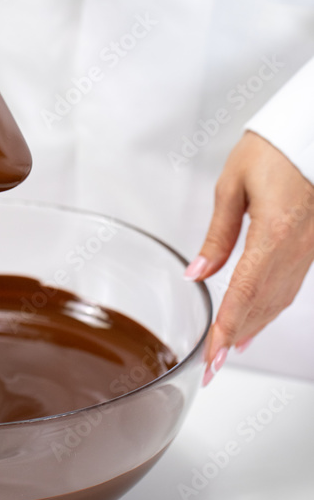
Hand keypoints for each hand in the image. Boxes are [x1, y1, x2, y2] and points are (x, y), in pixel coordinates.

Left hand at [185, 131, 313, 384]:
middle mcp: (296, 248)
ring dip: (254, 327)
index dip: (226, 330)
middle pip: (262, 305)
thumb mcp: (232, 186)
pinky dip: (271, 307)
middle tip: (214, 366)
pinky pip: (290, 285)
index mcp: (274, 233)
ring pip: (279, 300)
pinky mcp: (311, 245)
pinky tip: (258, 317)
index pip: (244, 294)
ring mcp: (308, 250)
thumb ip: (217, 235)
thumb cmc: (273, 149)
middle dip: (236, 338)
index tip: (213, 358)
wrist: (308, 133)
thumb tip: (198, 272)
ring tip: (230, 349)